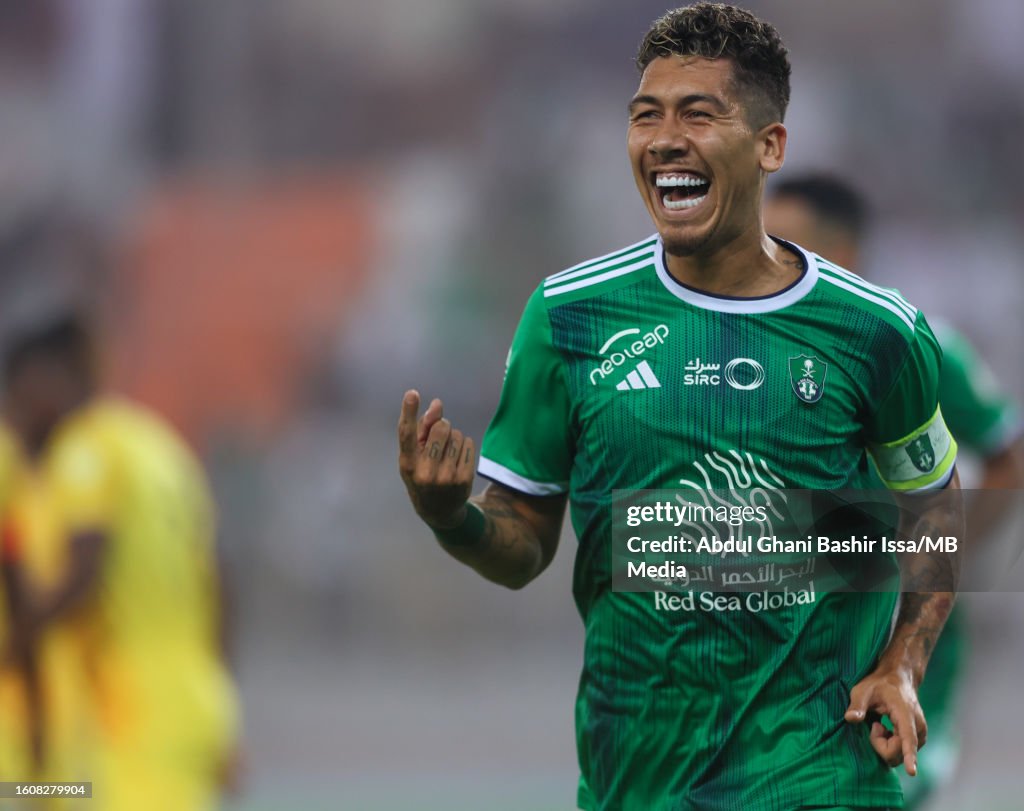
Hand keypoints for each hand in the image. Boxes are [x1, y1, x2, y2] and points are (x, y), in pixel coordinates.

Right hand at [398, 390, 475, 528]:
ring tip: (447, 452)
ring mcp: (446, 477)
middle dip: (441, 426)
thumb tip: (437, 405)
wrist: (439, 511)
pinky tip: (457, 459)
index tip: (412, 393)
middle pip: (441, 428)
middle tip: (438, 437)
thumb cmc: (422, 474)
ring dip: (453, 437)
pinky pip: (468, 443)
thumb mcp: (414, 456)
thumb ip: (422, 428)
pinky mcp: (464, 478)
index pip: (406, 434)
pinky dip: (463, 445)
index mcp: (407, 464)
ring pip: (457, 434)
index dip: (408, 412)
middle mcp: (425, 471)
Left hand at [844, 666, 925, 775]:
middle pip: (897, 752)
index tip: (911, 771)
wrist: (898, 679)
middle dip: (879, 744)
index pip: (907, 738)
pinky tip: (886, 729)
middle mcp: (918, 727)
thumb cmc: (879, 684)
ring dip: (884, 744)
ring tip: (879, 724)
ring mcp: (920, 735)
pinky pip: (901, 753)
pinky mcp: (917, 740)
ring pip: (898, 755)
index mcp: (905, 714)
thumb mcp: (863, 690)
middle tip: (874, 724)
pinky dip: (889, 745)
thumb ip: (857, 705)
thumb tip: (850, 718)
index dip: (908, 756)